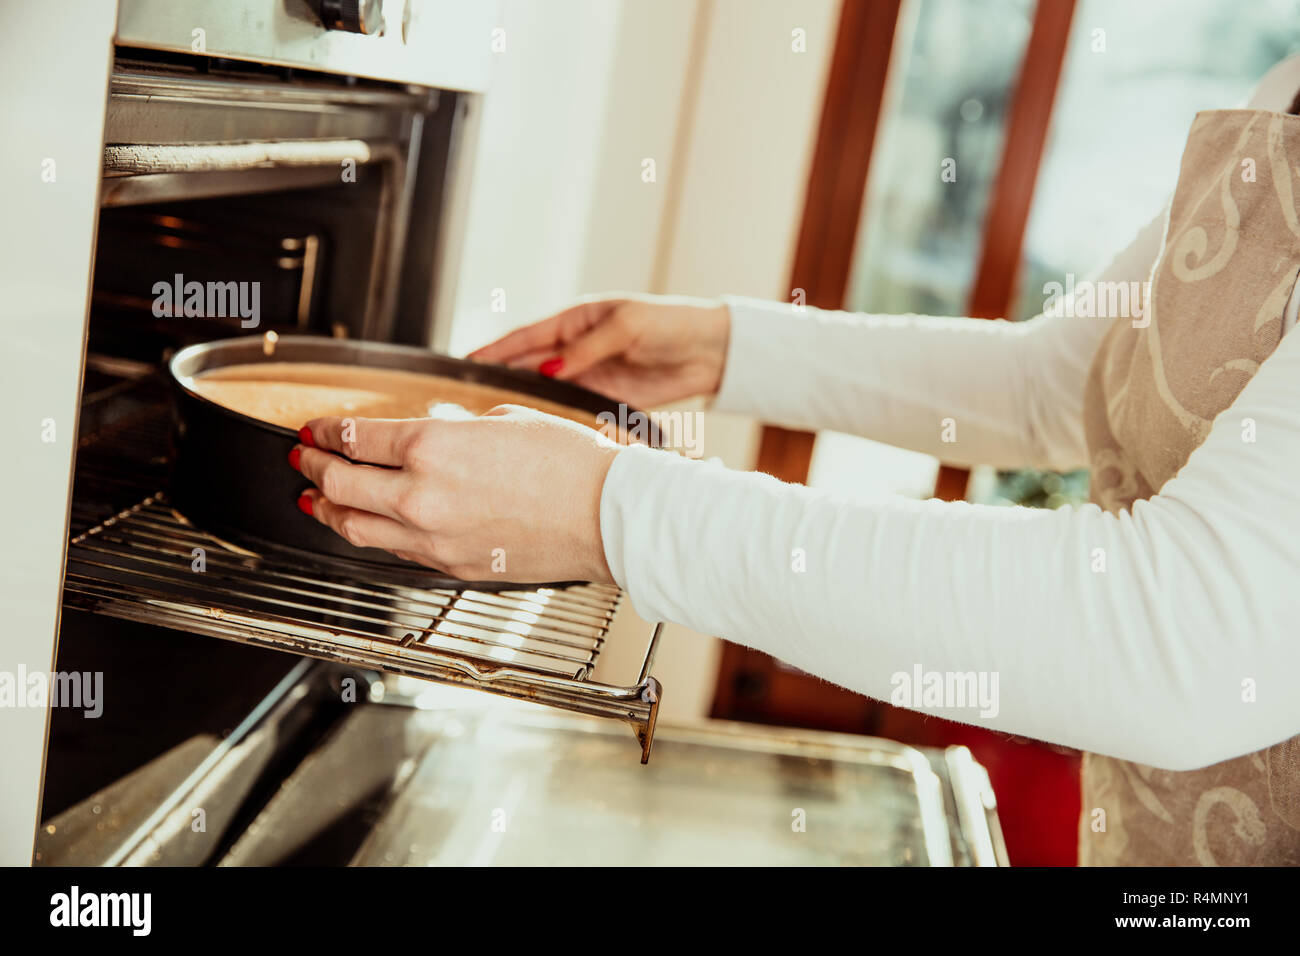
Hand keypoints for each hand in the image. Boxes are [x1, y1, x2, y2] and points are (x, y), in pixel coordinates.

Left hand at [291, 407, 621, 583]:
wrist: (605, 515)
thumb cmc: (569, 464)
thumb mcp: (503, 421)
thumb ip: (454, 430)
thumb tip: (435, 435)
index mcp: (430, 448)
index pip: (354, 438)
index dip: (325, 431)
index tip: (315, 429)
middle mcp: (420, 496)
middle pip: (341, 483)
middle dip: (313, 466)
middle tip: (301, 457)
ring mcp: (432, 538)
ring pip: (355, 527)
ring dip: (327, 509)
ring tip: (313, 499)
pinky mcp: (450, 566)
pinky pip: (395, 551)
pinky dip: (373, 535)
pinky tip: (368, 525)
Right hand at [468, 294, 730, 408]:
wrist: (712, 352)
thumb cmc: (671, 324)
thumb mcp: (627, 327)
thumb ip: (586, 349)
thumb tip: (547, 369)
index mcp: (575, 320)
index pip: (524, 337)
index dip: (493, 351)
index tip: (463, 364)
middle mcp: (575, 348)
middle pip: (527, 366)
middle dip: (498, 380)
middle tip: (466, 400)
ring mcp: (587, 375)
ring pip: (544, 392)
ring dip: (521, 405)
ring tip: (490, 422)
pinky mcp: (605, 399)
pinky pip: (569, 411)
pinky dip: (551, 421)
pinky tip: (533, 433)